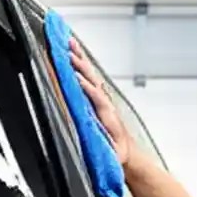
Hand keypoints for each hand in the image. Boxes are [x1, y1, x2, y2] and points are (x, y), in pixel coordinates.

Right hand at [68, 37, 133, 165]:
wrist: (126, 150)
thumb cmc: (117, 153)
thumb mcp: (114, 155)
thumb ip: (109, 149)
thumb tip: (103, 144)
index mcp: (108, 116)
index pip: (97, 98)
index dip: (87, 89)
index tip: (77, 79)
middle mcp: (105, 103)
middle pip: (93, 79)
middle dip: (82, 65)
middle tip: (69, 51)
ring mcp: (101, 98)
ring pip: (90, 74)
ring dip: (80, 58)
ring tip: (70, 41)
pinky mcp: (97, 97)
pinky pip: (88, 77)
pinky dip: (80, 64)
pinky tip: (73, 52)